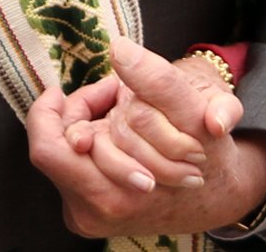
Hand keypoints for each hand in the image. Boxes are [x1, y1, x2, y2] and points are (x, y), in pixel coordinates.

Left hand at [26, 39, 265, 237]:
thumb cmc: (208, 149)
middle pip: (53, 150)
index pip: (55, 146)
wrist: (214, 194)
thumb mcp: (196, 108)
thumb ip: (159, 80)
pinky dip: (86, 145)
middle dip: (75, 113)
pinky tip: (113, 133)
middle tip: (107, 93)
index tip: (64, 89)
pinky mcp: (88, 216)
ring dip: (83, 125)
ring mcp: (93, 216)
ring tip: (118, 111)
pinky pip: (68, 170)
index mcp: (120, 192)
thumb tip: (120, 49)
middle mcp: (100, 210)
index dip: (51, 112)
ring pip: (61, 157)